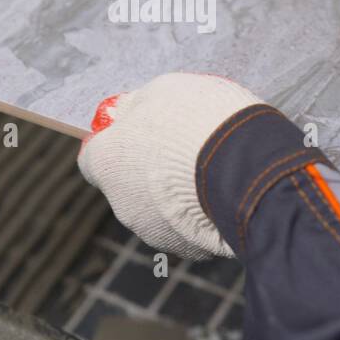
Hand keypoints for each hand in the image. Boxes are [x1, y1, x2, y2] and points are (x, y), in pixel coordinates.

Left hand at [77, 73, 263, 259]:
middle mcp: (121, 203)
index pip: (92, 158)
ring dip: (175, 194)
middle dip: (148, 169)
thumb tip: (126, 111)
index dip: (115, 144)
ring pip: (158, 210)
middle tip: (182, 149)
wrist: (247, 168)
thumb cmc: (199, 121)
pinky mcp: (187, 248)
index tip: (136, 133)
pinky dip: (200, 213)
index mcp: (106, 162)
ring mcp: (153, 230)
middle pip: (127, 184)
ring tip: (211, 170)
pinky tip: (225, 192)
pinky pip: (188, 228)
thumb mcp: (163, 91)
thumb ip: (138, 105)